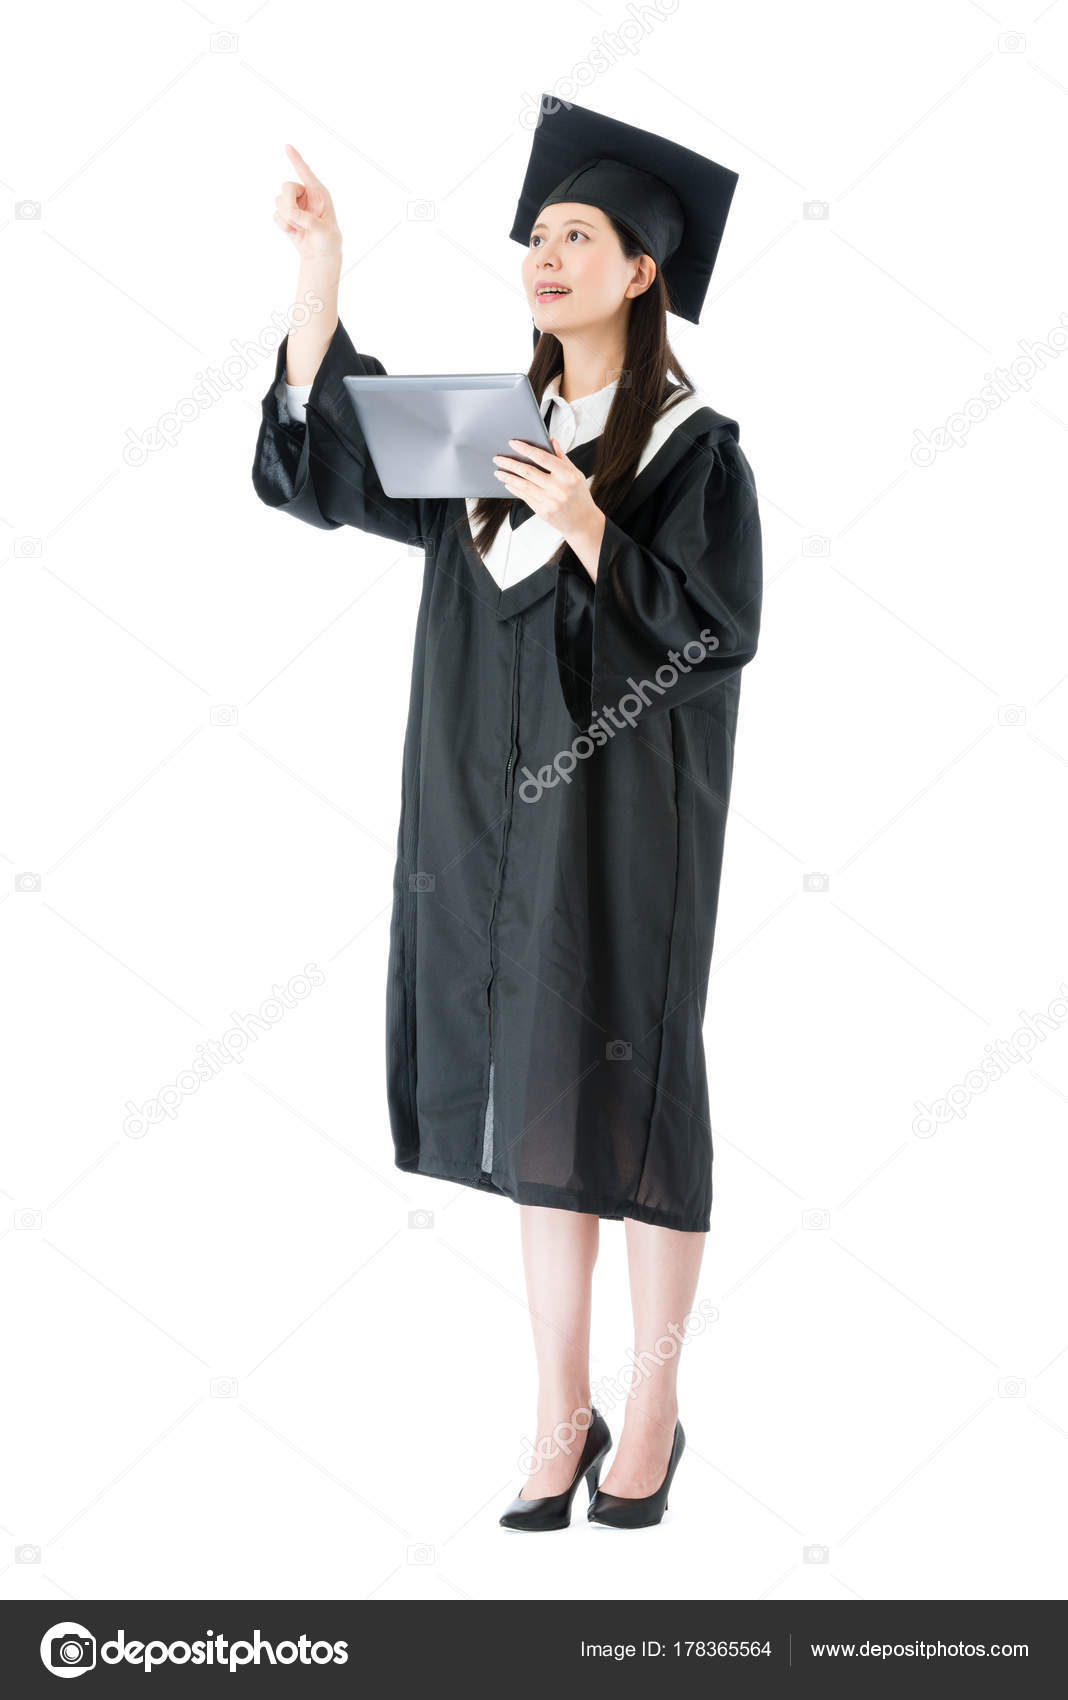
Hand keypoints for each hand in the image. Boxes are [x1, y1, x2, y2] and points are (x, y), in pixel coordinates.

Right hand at [274, 143, 342, 262]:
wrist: (320, 255)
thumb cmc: (328, 241)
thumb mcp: (324, 231)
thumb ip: (310, 221)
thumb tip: (292, 213)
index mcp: (319, 192)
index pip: (305, 172)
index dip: (296, 159)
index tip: (287, 146)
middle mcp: (305, 194)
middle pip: (286, 186)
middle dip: (287, 204)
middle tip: (293, 218)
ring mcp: (294, 203)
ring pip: (279, 200)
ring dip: (286, 218)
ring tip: (299, 229)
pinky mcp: (286, 214)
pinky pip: (276, 214)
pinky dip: (283, 225)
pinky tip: (294, 231)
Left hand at [492, 437, 601, 541]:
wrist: (582, 522)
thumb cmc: (579, 496)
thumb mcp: (576, 474)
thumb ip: (562, 458)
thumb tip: (551, 440)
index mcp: (568, 476)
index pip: (543, 458)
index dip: (526, 449)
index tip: (513, 443)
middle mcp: (559, 489)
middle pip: (528, 472)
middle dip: (510, 463)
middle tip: (498, 458)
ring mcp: (550, 502)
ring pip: (523, 485)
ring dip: (508, 477)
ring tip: (498, 471)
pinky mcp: (543, 512)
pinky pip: (525, 497)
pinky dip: (515, 489)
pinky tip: (508, 483)